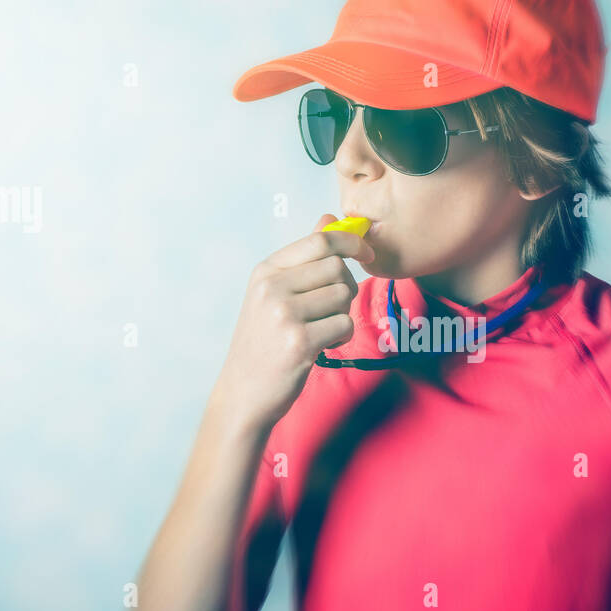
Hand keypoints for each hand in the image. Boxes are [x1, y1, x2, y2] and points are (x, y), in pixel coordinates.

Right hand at [213, 214, 374, 431]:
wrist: (243, 393)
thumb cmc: (264, 342)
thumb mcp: (273, 294)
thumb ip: (304, 258)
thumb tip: (329, 218)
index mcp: (266, 271)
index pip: (320, 240)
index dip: (351, 242)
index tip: (367, 251)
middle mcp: (271, 288)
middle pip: (337, 268)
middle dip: (346, 288)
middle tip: (331, 311)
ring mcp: (284, 314)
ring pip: (343, 297)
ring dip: (341, 316)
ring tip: (320, 331)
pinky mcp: (299, 342)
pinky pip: (344, 325)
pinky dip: (341, 338)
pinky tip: (321, 347)